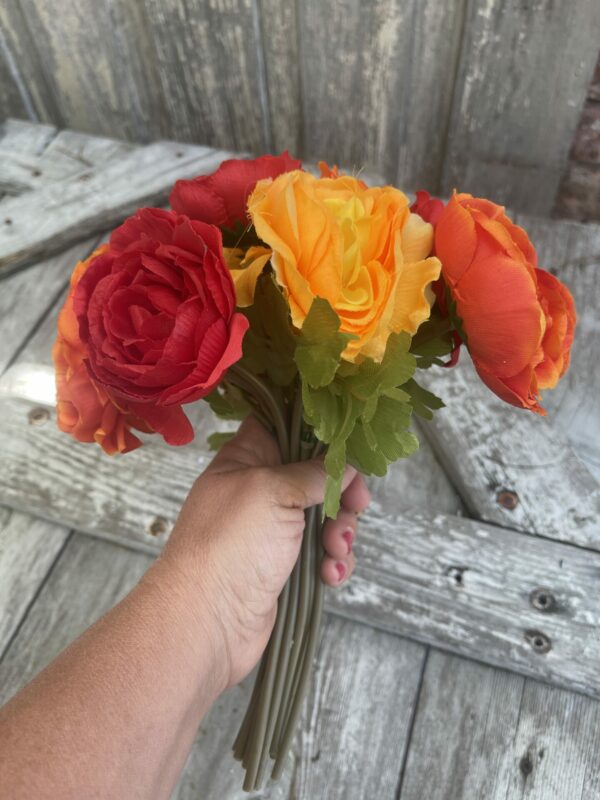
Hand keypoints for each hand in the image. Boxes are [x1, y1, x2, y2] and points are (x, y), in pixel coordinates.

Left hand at [159, 416, 369, 687]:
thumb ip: (314, 472)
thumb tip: (345, 465)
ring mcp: (273, 530)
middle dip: (342, 493)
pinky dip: (332, 562)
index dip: (319, 434)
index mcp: (248, 459)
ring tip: (335, 550)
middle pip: (317, 476)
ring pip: (325, 517)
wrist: (207, 621)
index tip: (347, 449)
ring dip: (341, 532)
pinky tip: (330, 574)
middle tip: (355, 507)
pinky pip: (321, 554)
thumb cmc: (230, 544)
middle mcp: (261, 490)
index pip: (286, 428)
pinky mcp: (285, 566)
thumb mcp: (273, 491)